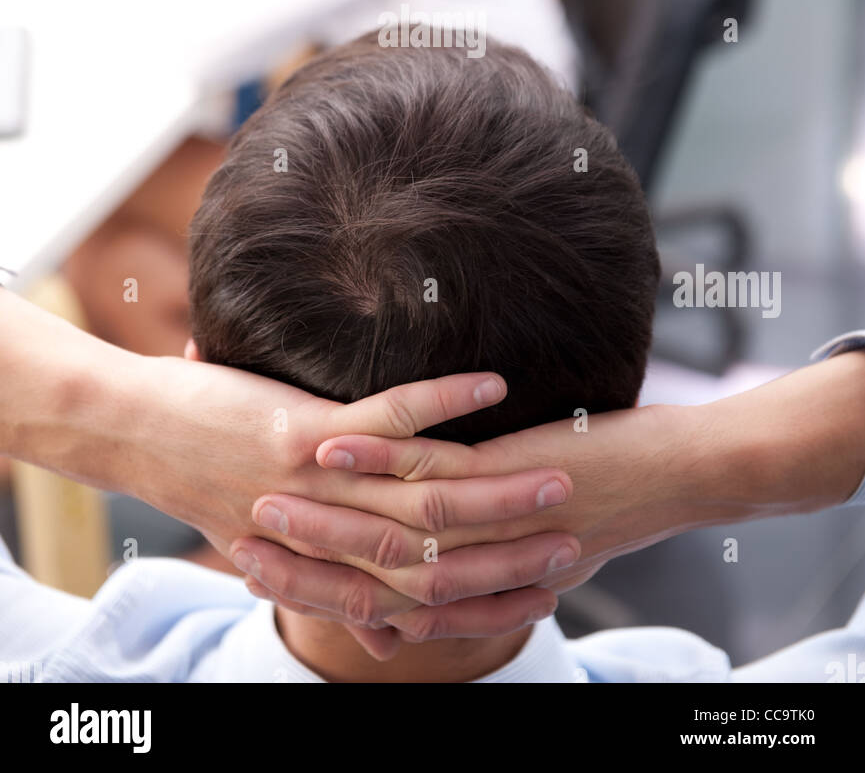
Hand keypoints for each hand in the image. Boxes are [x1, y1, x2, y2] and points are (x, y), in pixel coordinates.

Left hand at [131, 354, 576, 656]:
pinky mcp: (310, 432)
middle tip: (573, 540)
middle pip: (441, 555)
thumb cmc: (208, 485)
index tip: (546, 597)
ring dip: (501, 484)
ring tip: (559, 472)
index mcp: (331, 568)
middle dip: (513, 552)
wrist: (139, 436)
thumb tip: (386, 635)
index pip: (425, 601)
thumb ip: (337, 591)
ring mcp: (326, 485)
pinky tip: (494, 384)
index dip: (490, 605)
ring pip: (430, 493)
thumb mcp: (277, 554)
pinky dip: (447, 400)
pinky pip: (393, 418)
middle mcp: (335, 537)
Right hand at [236, 352, 864, 650]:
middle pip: (372, 571)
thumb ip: (493, 546)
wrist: (681, 477)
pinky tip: (329, 437)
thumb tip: (451, 555)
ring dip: (324, 511)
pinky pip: (432, 459)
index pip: (382, 601)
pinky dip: (376, 449)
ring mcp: (494, 514)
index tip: (262, 576)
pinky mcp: (512, 468)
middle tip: (242, 543)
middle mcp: (479, 560)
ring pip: (390, 521)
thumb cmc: (610, 491)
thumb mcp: (540, 531)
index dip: (319, 593)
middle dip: (305, 560)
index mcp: (479, 578)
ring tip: (266, 493)